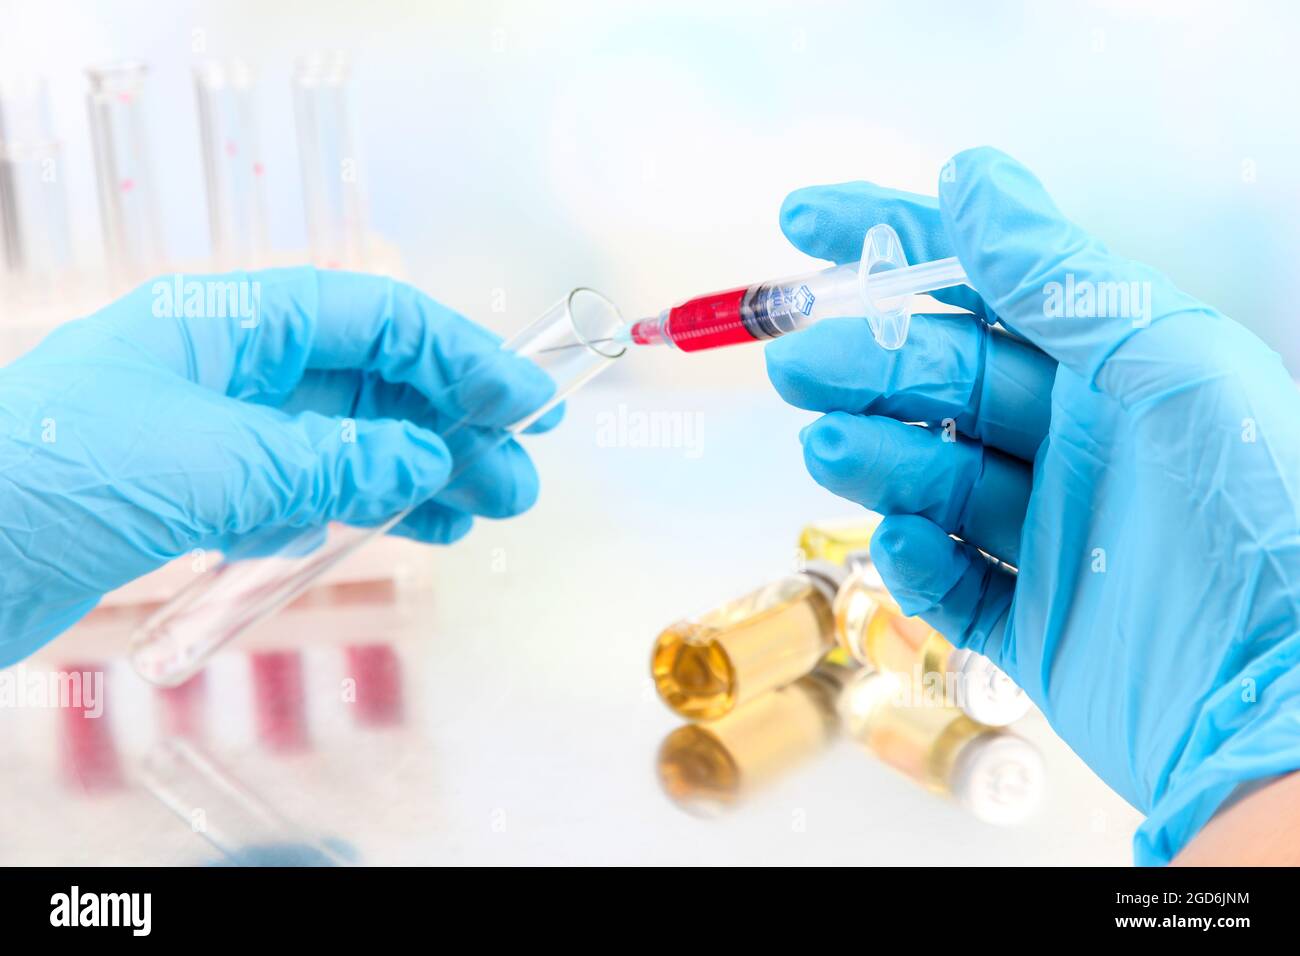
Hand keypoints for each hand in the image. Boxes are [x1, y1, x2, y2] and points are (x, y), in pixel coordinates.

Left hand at [0, 268, 558, 662]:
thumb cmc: (48, 478)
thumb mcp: (216, 461)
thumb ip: (335, 459)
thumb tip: (427, 461)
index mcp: (231, 321)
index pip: (374, 320)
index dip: (461, 355)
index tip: (524, 399)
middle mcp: (236, 368)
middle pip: (374, 382)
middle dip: (454, 425)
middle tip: (518, 478)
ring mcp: (226, 432)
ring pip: (355, 440)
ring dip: (426, 472)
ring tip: (487, 511)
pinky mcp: (213, 494)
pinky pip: (318, 490)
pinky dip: (373, 508)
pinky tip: (421, 529)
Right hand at [765, 147, 1299, 863]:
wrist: (1281, 704)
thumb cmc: (1256, 517)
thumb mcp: (1166, 366)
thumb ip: (1058, 276)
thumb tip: (970, 178)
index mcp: (1115, 366)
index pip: (986, 282)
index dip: (894, 241)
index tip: (805, 222)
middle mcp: (1078, 439)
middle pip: (941, 382)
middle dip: (865, 367)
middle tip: (799, 366)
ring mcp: (1050, 529)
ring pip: (932, 476)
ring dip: (875, 457)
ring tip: (826, 450)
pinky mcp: (1030, 618)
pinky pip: (950, 578)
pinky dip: (917, 560)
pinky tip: (910, 543)